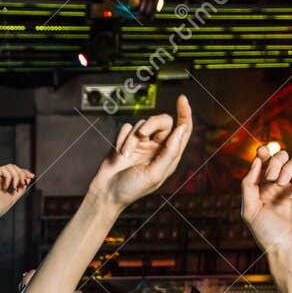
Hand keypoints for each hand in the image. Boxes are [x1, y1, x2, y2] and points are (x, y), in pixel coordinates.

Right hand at [0, 164, 34, 222]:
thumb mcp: (13, 197)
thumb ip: (20, 189)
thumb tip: (27, 180)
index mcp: (3, 182)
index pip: (15, 172)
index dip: (24, 172)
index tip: (32, 176)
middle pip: (13, 167)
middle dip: (22, 173)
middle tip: (24, 182)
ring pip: (10, 167)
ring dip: (16, 175)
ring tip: (15, 186)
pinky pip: (3, 170)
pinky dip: (9, 177)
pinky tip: (7, 187)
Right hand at [86, 95, 193, 210]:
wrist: (106, 192)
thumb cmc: (132, 188)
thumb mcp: (154, 173)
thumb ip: (169, 152)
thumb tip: (181, 130)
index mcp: (169, 156)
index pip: (183, 130)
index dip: (185, 113)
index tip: (182, 99)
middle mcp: (157, 148)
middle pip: (162, 121)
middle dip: (152, 124)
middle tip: (142, 133)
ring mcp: (142, 143)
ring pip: (142, 124)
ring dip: (131, 139)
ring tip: (124, 155)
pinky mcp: (126, 140)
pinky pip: (127, 127)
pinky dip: (122, 138)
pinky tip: (119, 153)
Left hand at [241, 149, 291, 257]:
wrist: (287, 251)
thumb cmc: (267, 234)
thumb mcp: (249, 209)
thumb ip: (248, 184)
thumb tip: (257, 159)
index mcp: (268, 187)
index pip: (267, 161)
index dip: (264, 153)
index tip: (261, 151)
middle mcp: (284, 185)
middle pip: (283, 157)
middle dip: (276, 161)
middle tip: (270, 176)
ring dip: (288, 166)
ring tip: (281, 182)